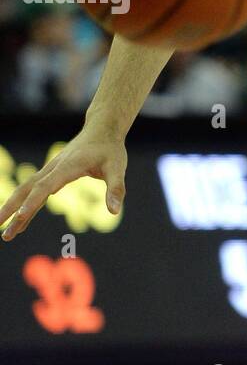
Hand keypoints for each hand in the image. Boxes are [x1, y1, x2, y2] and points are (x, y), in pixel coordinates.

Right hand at [0, 126, 126, 241]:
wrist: (101, 129)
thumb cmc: (109, 149)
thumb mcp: (117, 168)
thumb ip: (116, 189)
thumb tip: (114, 212)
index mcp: (67, 167)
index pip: (45, 187)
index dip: (32, 202)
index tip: (19, 217)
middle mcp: (53, 168)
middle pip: (26, 190)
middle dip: (11, 210)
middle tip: (3, 234)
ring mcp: (50, 170)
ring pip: (26, 191)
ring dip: (13, 210)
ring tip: (5, 233)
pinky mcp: (52, 174)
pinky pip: (34, 191)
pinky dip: (26, 206)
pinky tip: (21, 220)